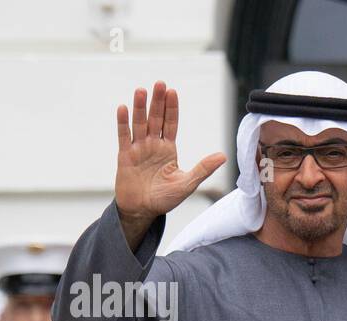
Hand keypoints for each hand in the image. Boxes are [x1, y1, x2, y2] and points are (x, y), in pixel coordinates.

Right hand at [114, 81, 225, 247]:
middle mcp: (153, 145)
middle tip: (160, 83)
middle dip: (157, 102)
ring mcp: (138, 149)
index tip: (173, 91)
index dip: (171, 108)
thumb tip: (223, 156)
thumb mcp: (188, 183)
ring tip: (141, 90)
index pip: (171, 124)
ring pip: (139, 124)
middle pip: (155, 119)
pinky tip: (124, 109)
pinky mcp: (125, 156)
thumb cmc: (165, 199)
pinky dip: (123, 123)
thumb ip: (203, 168)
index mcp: (168, 150)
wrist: (143, 211)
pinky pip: (124, 136)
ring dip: (140, 107)